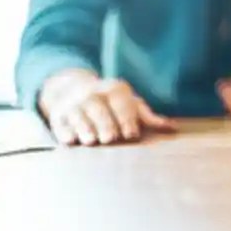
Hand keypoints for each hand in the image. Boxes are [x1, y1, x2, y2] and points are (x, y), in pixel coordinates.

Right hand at [40, 70, 175, 145]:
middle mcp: (92, 94)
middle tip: (110, 139)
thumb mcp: (131, 104)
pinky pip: (60, 124)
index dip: (127, 119)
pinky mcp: (57, 115)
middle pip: (99, 110)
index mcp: (114, 90)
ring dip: (85, 129)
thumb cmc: (112, 103)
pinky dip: (65, 132)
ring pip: (79, 116)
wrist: (74, 89)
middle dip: (105, 124)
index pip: (122, 104)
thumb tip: (173, 129)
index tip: (131, 134)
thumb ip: (149, 117)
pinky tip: (71, 140)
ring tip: (92, 141)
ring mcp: (73, 104)